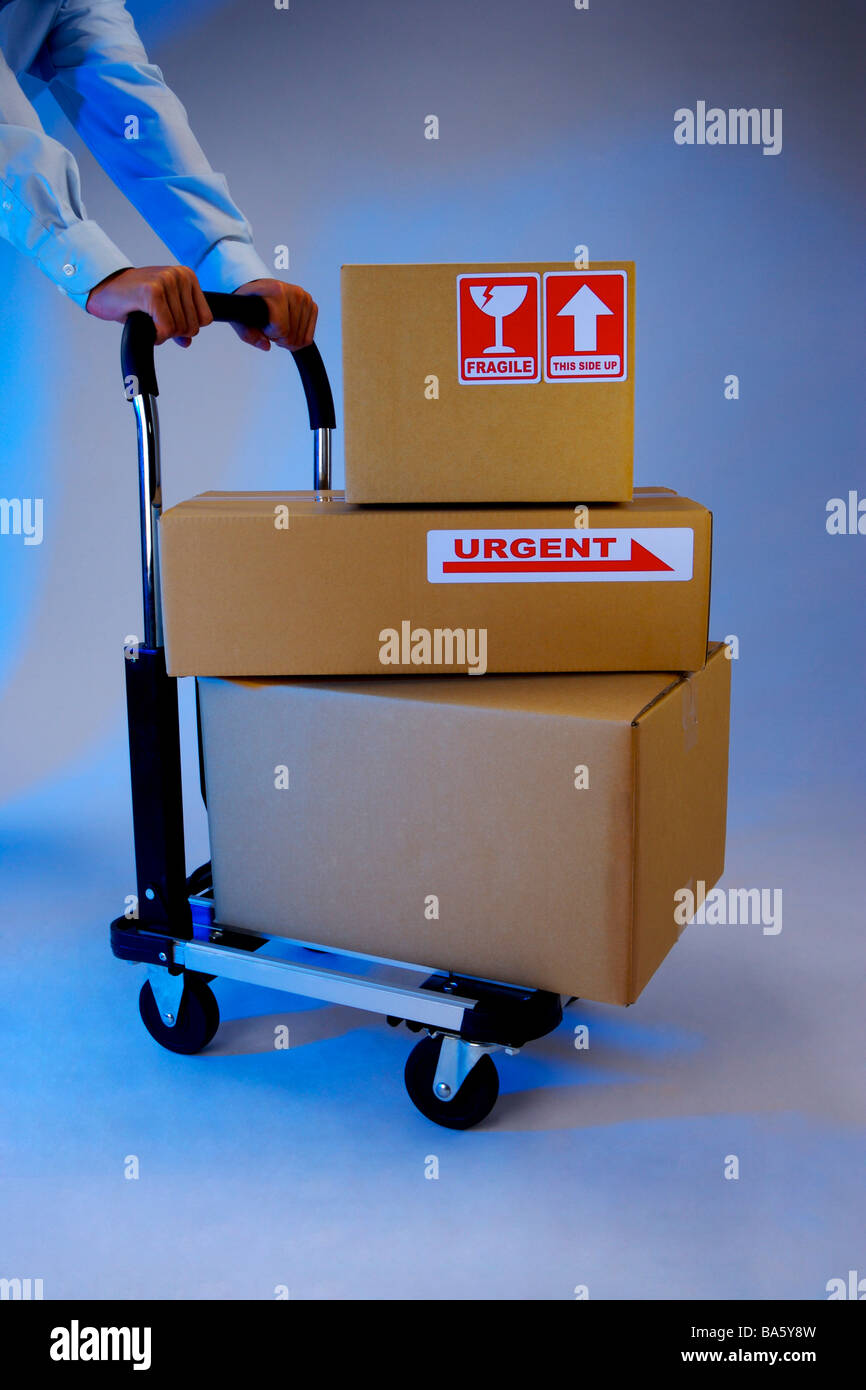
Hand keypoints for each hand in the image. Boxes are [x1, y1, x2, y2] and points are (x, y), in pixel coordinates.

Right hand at [86, 266, 212, 345]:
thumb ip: (179, 323)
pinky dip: (156, 335)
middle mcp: (179, 275)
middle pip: (192, 326)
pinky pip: (166, 329)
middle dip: (173, 332)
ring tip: (147, 319)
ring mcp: (166, 281)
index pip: (205, 318)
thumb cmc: (133, 299)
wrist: (104, 290)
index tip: (168, 319)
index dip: (186, 327)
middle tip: (154, 321)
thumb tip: (188, 341)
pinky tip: (145, 325)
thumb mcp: (162, 310)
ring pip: (179, 329)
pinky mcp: (152, 292)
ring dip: (162, 334)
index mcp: (187, 276)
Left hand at [231, 279, 317, 350]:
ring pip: (302, 339)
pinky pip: (309, 337)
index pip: (281, 328)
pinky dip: (298, 338)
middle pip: (292, 336)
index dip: (270, 334)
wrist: (260, 290)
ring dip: (288, 339)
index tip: (263, 326)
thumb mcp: (240, 316)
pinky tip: (289, 329)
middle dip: (279, 338)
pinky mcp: (312, 306)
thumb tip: (265, 346)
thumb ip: (248, 334)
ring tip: (279, 327)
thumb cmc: (251, 301)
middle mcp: (295, 293)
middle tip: (270, 328)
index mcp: (277, 291)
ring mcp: (306, 299)